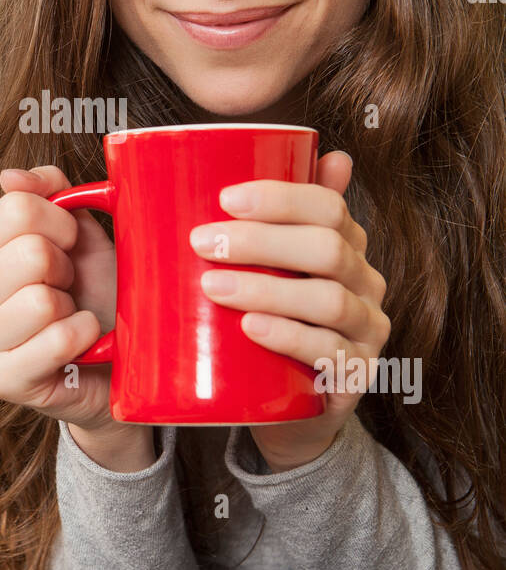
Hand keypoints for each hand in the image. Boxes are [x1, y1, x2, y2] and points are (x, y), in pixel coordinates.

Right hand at [0, 165, 122, 434]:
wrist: (115, 357)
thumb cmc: (91, 291)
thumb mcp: (77, 231)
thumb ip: (49, 191)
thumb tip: (11, 177)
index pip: (17, 207)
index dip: (62, 222)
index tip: (70, 244)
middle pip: (31, 253)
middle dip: (67, 268)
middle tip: (69, 287)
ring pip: (41, 300)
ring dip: (74, 308)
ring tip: (69, 317)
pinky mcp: (2, 381)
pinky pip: (58, 341)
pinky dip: (84, 336)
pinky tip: (81, 344)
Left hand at [189, 151, 390, 471]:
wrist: (284, 408)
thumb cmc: (264, 325)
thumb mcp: (260, 272)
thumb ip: (257, 224)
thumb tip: (244, 161)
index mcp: (345, 245)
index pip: (328, 207)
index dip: (280, 198)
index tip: (224, 198)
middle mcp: (366, 284)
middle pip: (326, 248)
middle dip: (261, 241)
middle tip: (202, 243)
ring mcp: (367, 332)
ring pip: (329, 300)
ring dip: (267, 289)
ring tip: (212, 287)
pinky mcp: (356, 377)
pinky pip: (331, 352)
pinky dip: (289, 336)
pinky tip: (253, 328)